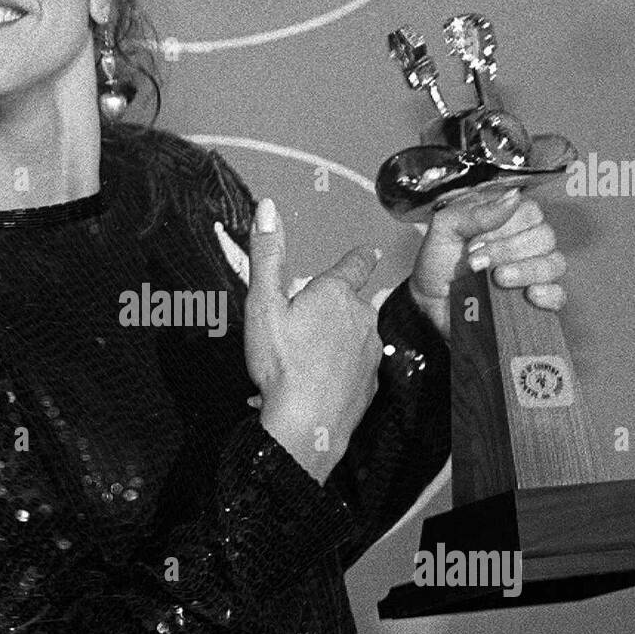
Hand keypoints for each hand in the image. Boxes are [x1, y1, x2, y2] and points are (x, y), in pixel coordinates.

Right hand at [245, 197, 382, 483]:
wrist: (306, 425)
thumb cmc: (282, 365)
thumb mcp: (263, 304)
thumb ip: (267, 254)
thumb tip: (268, 209)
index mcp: (335, 293)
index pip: (356, 264)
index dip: (359, 257)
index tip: (366, 253)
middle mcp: (362, 317)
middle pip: (351, 303)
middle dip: (331, 310)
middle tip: (299, 328)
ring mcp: (371, 351)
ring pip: (354, 337)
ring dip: (334, 343)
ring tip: (300, 361)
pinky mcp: (371, 382)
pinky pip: (354, 368)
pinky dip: (338, 372)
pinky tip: (314, 384)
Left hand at [407, 187, 567, 338]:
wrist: (427, 305)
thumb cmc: (438, 264)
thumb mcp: (445, 230)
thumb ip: (476, 213)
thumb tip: (512, 197)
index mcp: (508, 222)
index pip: (531, 212)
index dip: (506, 227)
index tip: (473, 244)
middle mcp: (526, 244)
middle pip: (545, 237)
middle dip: (509, 250)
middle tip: (476, 263)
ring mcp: (533, 274)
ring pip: (555, 264)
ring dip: (526, 270)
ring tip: (497, 279)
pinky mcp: (535, 303)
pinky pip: (559, 296)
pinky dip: (549, 294)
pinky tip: (529, 295)